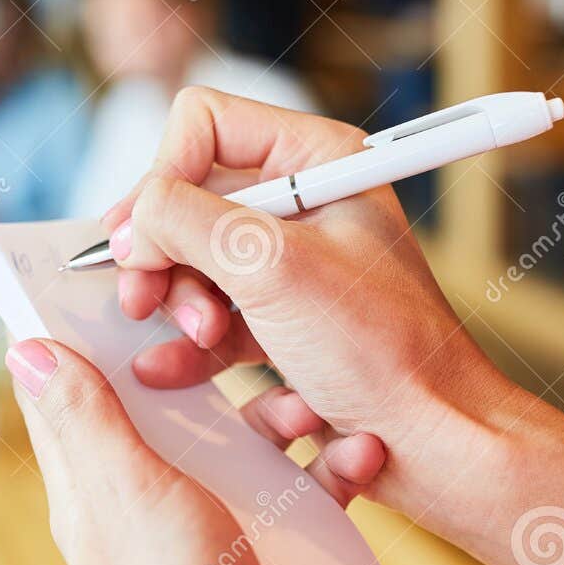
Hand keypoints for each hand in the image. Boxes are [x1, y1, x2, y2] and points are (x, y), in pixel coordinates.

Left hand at [5, 337, 404, 564]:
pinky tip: (361, 456)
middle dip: (213, 368)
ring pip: (250, 449)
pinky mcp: (278, 564)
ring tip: (318, 406)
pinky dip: (333, 475)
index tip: (121, 275)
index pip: (74, 399)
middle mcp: (150, 513)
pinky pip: (304, 498)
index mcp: (95, 497)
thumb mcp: (129, 497)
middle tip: (240, 328)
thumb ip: (86, 422)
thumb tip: (27, 351)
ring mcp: (216, 540)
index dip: (87, 335)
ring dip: (288, 419)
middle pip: (174, 412)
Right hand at [102, 87, 519, 533]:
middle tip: (145, 299)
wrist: (432, 439)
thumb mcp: (273, 269)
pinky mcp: (282, 319)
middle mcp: (304, 200)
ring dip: (179, 302)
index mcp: (318, 159)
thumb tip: (131, 223)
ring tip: (198, 339)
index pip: (203, 125)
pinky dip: (189, 342)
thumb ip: (186, 224)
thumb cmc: (383, 350)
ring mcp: (291, 262)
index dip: (164, 177)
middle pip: (188, 196)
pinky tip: (171, 369)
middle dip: (164, 252)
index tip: (147, 242)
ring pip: (193, 259)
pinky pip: (212, 313)